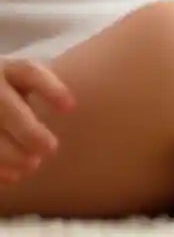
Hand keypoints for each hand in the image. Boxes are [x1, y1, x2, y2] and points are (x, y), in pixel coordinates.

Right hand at [0, 59, 74, 183]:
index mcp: (8, 68)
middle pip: (5, 105)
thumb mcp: (25, 83)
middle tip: (50, 149)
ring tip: (31, 167)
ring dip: (7, 150)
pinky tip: (10, 178)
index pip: (29, 72)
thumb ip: (49, 93)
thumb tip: (91, 112)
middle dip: (27, 128)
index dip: (50, 88)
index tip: (71, 108)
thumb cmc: (11, 91)